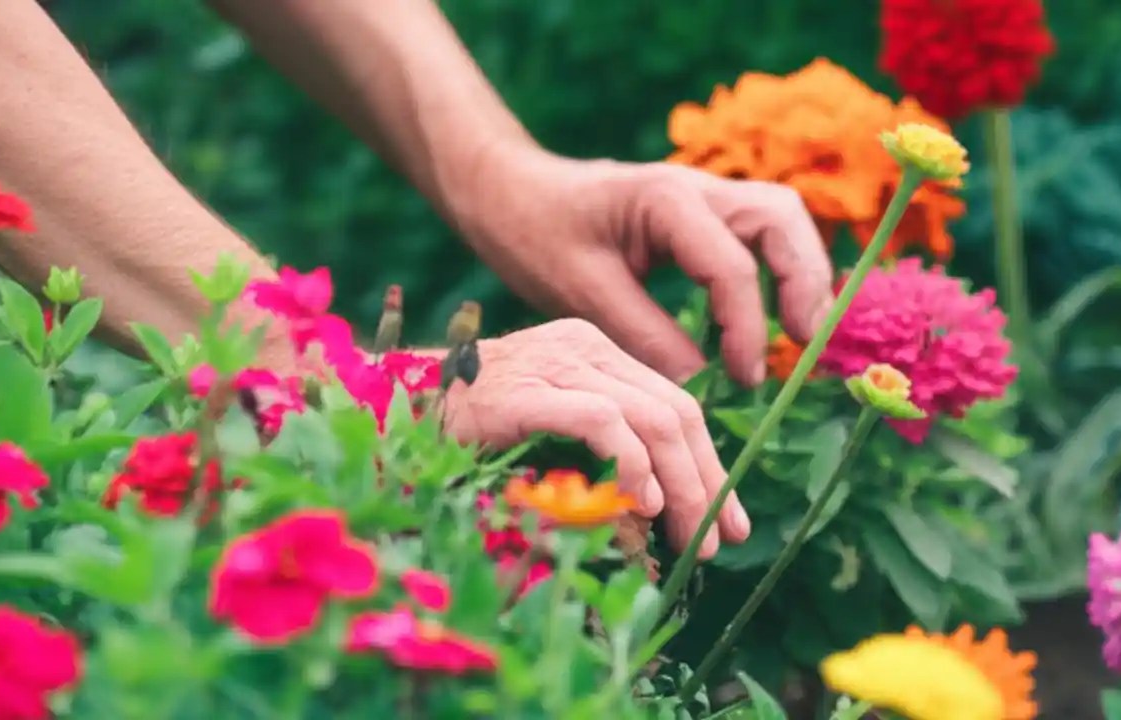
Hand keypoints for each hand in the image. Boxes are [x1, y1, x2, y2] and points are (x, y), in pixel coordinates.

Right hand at [443, 318, 749, 557]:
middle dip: (708, 479)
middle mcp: (584, 347)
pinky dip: (633, 463)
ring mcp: (557, 363)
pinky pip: (602, 420)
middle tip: (721, 537)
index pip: (675, 403)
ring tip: (691, 533)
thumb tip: (657, 506)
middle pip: (675, 411)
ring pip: (652, 417)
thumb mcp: (549, 431)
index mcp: (594, 352)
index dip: (710, 463)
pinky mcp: (530, 388)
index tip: (727, 517)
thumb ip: (600, 449)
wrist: (393, 406)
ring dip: (683, 482)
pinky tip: (644, 502)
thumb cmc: (466, 430)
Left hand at [455, 145, 834, 384]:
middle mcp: (696, 187)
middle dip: (803, 281)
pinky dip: (775, 269)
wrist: (511, 194)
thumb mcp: (581, 292)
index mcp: (665, 199)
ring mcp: (703, 195)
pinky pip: (757, 233)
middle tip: (802, 343)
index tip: (744, 379)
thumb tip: (700, 384)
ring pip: (780, 220)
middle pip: (782, 219)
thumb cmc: (535, 234)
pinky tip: (770, 315)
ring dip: (800, 272)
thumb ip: (643, 335)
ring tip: (800, 333)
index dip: (747, 329)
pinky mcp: (700, 213)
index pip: (732, 265)